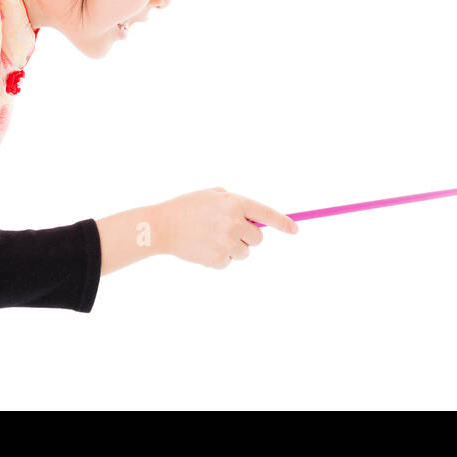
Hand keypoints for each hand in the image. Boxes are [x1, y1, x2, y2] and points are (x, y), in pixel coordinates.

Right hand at [155, 186, 296, 268]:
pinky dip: (219, 258)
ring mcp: (227, 243)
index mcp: (234, 203)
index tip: (295, 229)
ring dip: (233, 248)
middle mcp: (234, 223)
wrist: (161, 227)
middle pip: (257, 238)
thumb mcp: (210, 194)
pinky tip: (203, 249)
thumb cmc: (185, 207)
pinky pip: (229, 262)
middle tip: (227, 231)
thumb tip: (251, 215)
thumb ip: (232, 201)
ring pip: (244, 252)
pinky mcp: (218, 259)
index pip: (266, 214)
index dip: (283, 222)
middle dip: (247, 236)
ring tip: (210, 239)